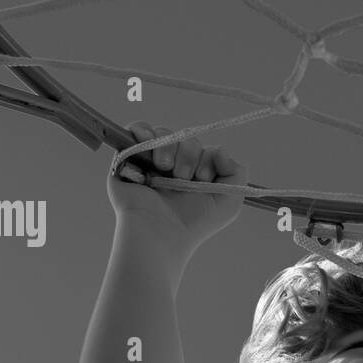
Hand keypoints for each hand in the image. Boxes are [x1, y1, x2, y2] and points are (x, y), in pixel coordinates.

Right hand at [107, 122, 248, 252]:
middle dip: (189, 154)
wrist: (161, 232)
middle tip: (183, 178)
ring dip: (168, 148)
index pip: (203, 148)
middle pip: (184, 138)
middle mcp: (170, 167)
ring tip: (165, 169)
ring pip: (162, 133)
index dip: (207, 157)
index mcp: (193, 175)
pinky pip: (135, 129)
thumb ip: (236, 172)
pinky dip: (143, 131)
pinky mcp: (126, 159)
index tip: (204, 178)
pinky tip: (150, 149)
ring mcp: (148, 162)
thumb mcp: (229, 201)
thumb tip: (220, 150)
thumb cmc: (194, 223)